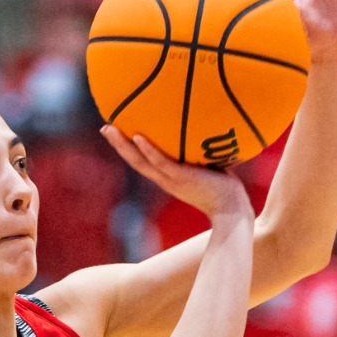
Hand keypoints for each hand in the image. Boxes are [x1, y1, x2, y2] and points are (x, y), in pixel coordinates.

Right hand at [101, 125, 250, 220]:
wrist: (231, 209)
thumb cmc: (224, 187)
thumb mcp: (208, 166)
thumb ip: (202, 151)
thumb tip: (205, 127)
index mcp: (167, 177)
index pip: (143, 162)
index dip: (129, 149)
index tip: (117, 133)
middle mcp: (165, 179)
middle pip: (134, 161)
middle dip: (118, 145)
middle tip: (105, 127)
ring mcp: (171, 179)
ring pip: (140, 162)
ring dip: (123, 146)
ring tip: (110, 129)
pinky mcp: (182, 177)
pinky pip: (161, 162)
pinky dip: (148, 151)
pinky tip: (137, 136)